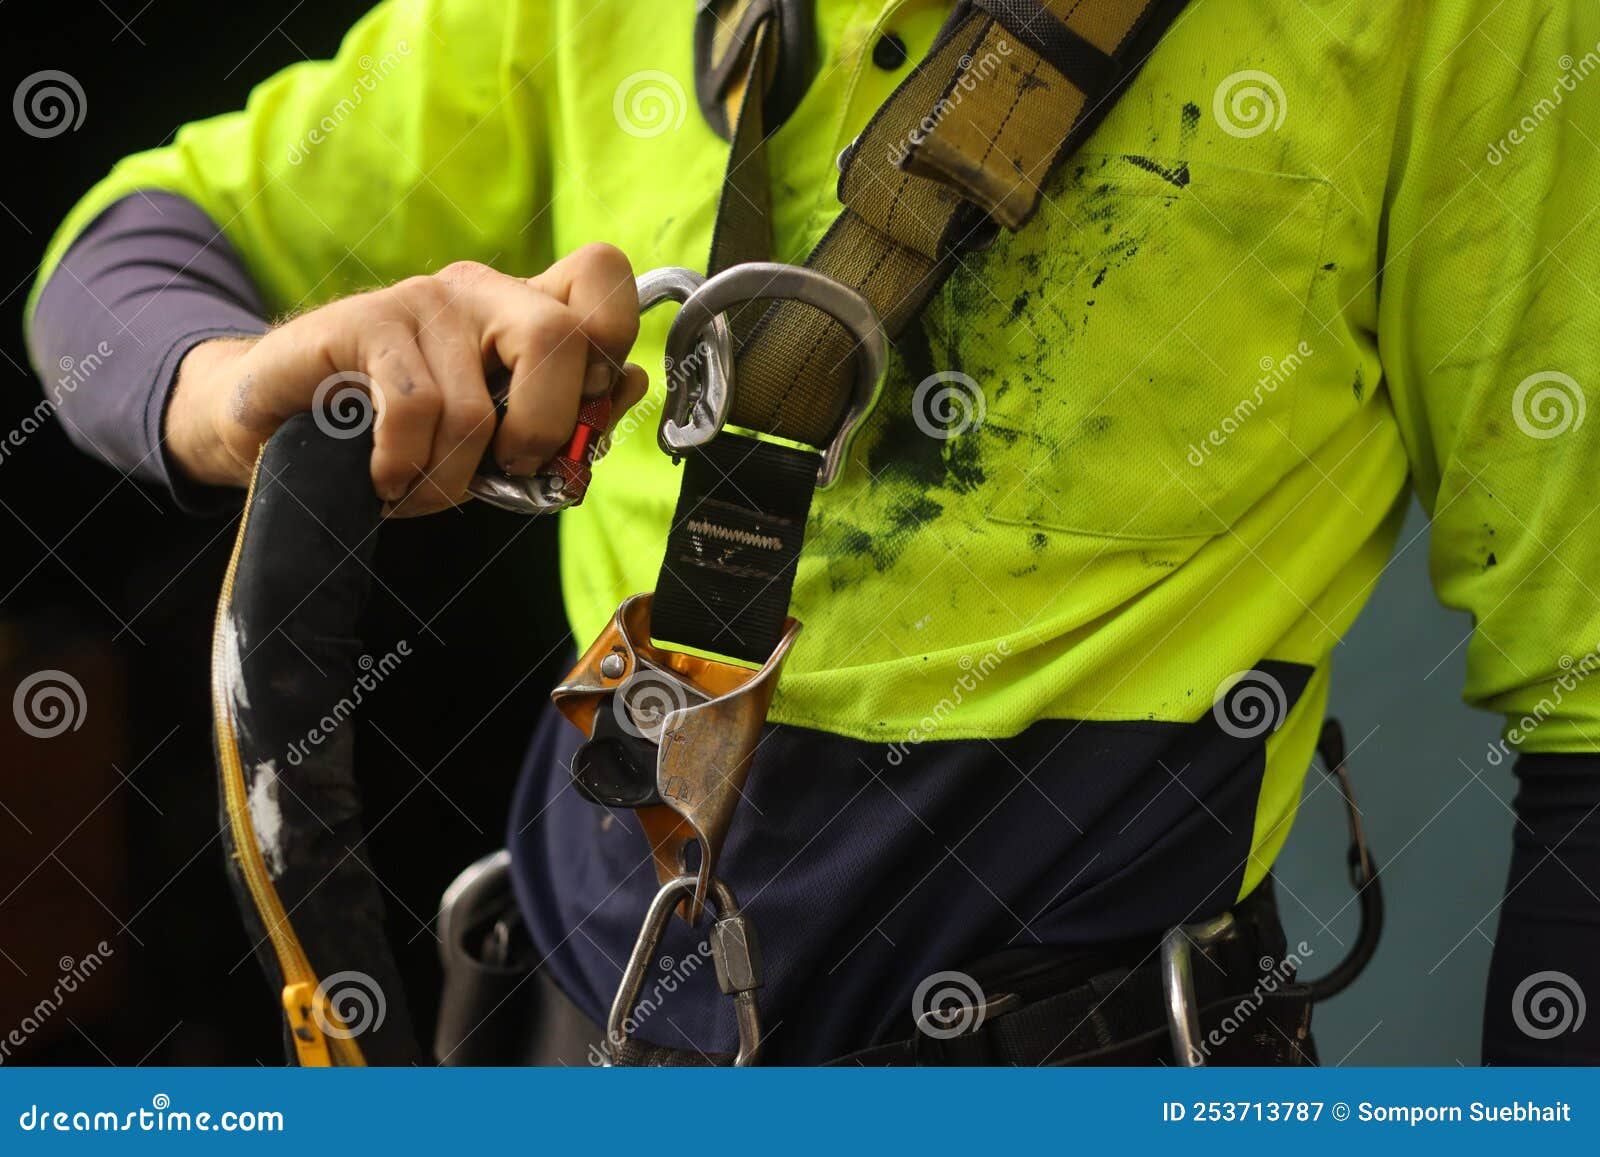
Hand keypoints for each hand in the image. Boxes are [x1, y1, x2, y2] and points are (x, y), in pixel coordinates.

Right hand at [165, 245, 649, 515]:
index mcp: (525, 310)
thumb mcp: (494, 439)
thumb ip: (564, 417)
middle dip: (543, 430)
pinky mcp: (363, 323)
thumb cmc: (400, 437)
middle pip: (558, 337)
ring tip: (417, 485)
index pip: (601, 276)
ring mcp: (422, 302)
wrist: (277, 425)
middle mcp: (481, 291)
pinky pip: (414, 411)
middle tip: (507, 470)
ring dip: (448, 478)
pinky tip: (383, 476)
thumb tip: (628, 384)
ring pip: (476, 406)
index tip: (586, 408)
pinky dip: (402, 468)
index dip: (615, 338)